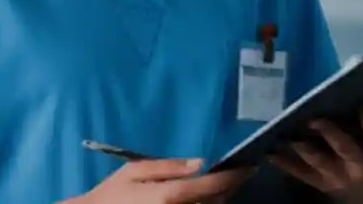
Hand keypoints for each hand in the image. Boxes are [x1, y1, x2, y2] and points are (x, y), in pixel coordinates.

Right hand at [66, 158, 252, 203]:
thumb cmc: (114, 192)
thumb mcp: (135, 170)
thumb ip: (169, 166)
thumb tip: (201, 162)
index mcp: (169, 196)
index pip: (211, 185)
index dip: (234, 176)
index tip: (249, 166)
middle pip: (217, 201)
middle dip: (231, 186)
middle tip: (241, 171)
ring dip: (221, 197)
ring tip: (226, 182)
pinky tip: (209, 195)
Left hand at [269, 102, 362, 203]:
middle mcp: (360, 167)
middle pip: (347, 151)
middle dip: (332, 136)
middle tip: (316, 118)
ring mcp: (336, 176)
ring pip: (319, 164)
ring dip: (303, 151)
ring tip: (289, 134)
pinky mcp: (316, 182)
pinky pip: (298, 173)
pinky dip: (284, 162)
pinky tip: (269, 149)